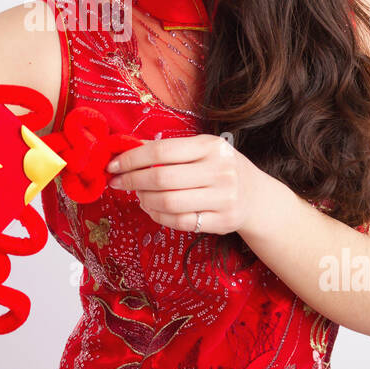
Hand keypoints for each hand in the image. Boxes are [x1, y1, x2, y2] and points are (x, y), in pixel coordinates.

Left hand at [105, 134, 268, 235]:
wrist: (256, 196)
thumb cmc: (221, 168)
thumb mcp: (203, 150)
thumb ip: (171, 150)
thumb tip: (129, 150)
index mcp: (211, 147)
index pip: (162, 151)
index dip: (132, 159)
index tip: (113, 165)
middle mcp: (220, 171)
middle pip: (162, 178)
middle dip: (131, 180)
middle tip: (117, 182)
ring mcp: (223, 198)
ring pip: (168, 202)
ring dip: (144, 199)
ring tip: (137, 195)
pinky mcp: (222, 222)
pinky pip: (179, 221)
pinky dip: (158, 216)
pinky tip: (152, 208)